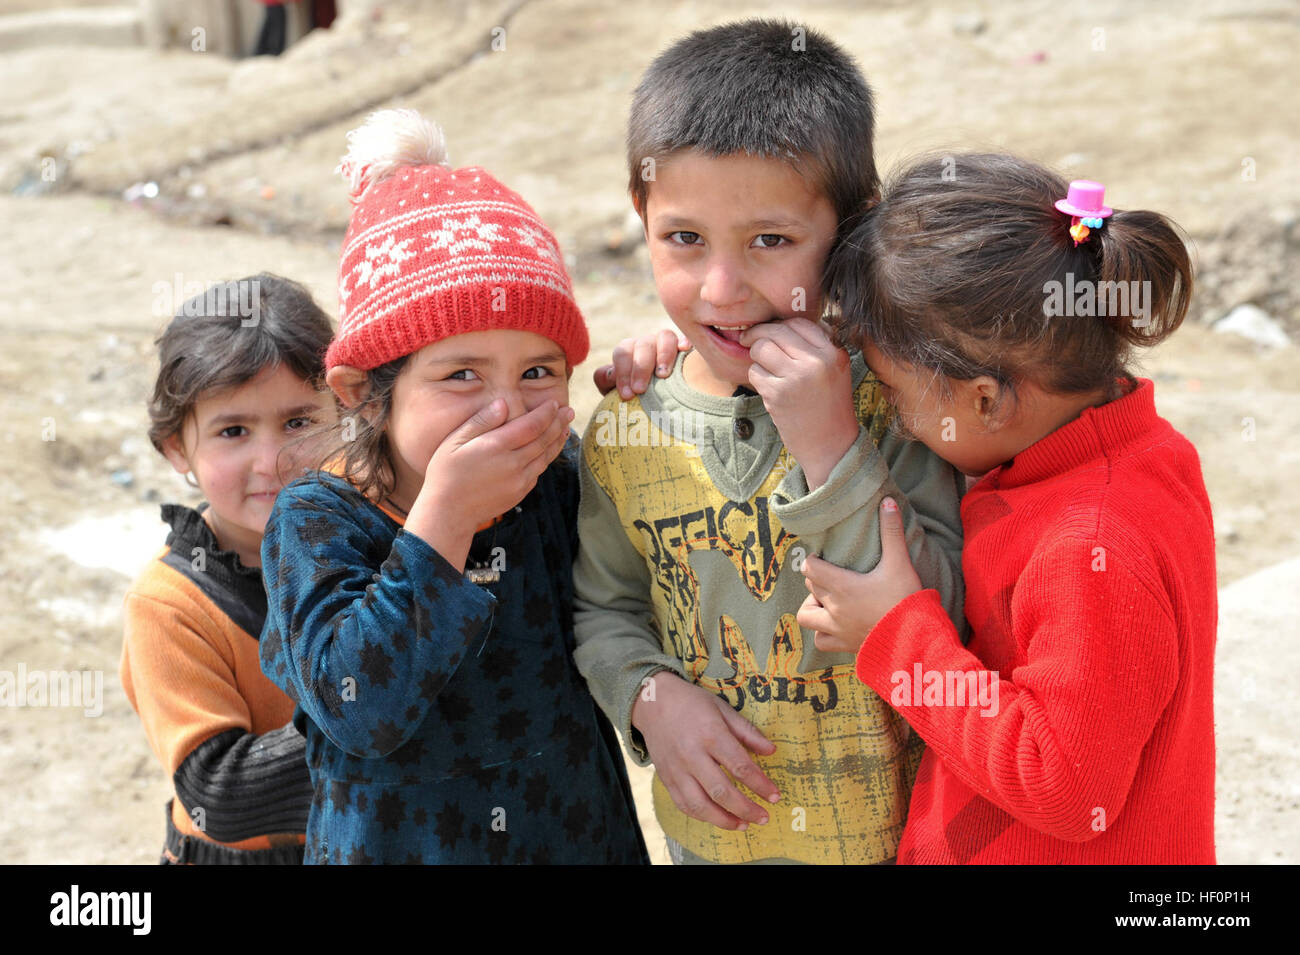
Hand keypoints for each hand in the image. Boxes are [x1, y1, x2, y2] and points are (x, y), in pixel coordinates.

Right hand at [406, 399, 573, 569]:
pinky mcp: (520, 492)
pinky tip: (549, 450)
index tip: (554, 403)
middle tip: (569, 411)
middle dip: (558, 423)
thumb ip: (481, 420)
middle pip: (544, 440)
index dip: (546, 413)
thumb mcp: (455, 440)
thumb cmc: (446, 473)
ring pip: (545, 456)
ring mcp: (519, 480)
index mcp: (497, 446)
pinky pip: (539, 471)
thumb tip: (503, 403)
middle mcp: (513, 463)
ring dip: (557, 440)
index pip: (531, 425)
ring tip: (565, 427)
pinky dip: (547, 458)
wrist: (449, 512)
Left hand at [592, 329, 690, 398]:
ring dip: (663, 355)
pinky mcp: (685, 348)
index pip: (623, 353)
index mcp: (629, 350)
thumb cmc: (635, 397)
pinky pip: (685, 338)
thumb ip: (606, 381)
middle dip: (640, 367)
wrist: (660, 403)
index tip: (627, 394)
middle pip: (642, 345)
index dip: (623, 373)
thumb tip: (610, 375)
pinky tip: (684, 349)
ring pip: (664, 336)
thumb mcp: (615, 391)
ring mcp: (667, 344)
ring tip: (663, 375)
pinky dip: (684, 341)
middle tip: (640, 389)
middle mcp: (647, 344)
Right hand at [631, 670, 779, 829]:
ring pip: (700, 805)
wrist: (652, 702)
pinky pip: (684, 805)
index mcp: (710, 734)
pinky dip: (703, 816)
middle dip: (746, 809)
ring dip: (725, 820)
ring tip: (744, 825)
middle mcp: (692, 755)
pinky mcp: (666, 779)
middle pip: (722, 792)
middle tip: (764, 817)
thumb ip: (747, 732)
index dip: (761, 785)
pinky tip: (719, 819)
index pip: (740, 767)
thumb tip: (771, 751)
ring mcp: (677, 770)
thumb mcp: (722, 709)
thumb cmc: (692, 703)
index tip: (775, 796)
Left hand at [738, 318, 857, 488]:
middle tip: (749, 339)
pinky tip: (770, 389)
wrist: (832, 447)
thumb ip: (817, 347)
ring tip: (767, 371)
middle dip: (758, 333)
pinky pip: (755, 372)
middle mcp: (817, 362)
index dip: (780, 324)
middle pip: (777, 331)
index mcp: (834, 352)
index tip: (770, 331)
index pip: (799, 322)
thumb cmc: (830, 408)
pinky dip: (757, 378)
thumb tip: (782, 325)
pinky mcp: (777, 394)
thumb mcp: (836, 371)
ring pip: (761, 348)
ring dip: (757, 358)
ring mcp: (796, 378)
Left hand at [797, 498, 923, 653]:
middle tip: (832, 577)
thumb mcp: (900, 563)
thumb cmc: (906, 599)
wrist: (915, 638)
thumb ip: (892, 532)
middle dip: (816, 581)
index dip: (813, 562)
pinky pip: (821, 642)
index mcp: (842, 586)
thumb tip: (887, 502)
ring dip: (812, 608)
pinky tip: (835, 626)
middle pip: (809, 589)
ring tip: (827, 603)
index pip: (809, 568)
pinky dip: (822, 634)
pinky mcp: (845, 646)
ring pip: (807, 617)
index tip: (824, 560)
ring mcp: (837, 629)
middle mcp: (834, 608)